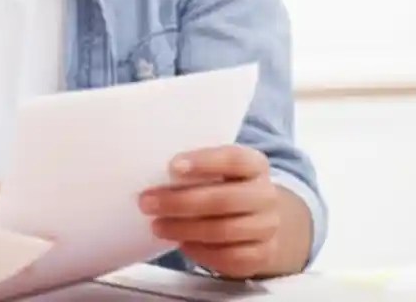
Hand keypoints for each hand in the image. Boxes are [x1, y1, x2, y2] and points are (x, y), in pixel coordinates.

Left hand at [139, 145, 283, 278]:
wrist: (259, 219)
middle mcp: (266, 195)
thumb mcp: (215, 169)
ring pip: (224, 230)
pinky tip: (182, 244)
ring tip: (157, 226)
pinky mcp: (263, 254)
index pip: (234, 159)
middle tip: (147, 203)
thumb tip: (150, 173)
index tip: (172, 167)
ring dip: (185, 229)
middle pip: (225, 199)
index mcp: (255, 165)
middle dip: (181, 202)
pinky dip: (202, 251)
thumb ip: (192, 168)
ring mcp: (268, 226)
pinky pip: (231, 257)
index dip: (204, 162)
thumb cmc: (224, 187)